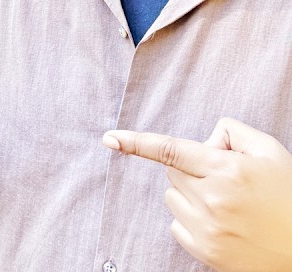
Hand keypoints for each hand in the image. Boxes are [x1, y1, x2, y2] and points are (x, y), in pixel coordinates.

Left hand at [105, 118, 291, 270]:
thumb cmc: (287, 196)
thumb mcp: (269, 153)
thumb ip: (233, 133)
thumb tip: (203, 138)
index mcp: (227, 170)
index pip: (171, 151)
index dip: (137, 142)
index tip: (110, 138)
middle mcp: (212, 199)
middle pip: (172, 172)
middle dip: (191, 169)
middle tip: (225, 179)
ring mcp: (206, 228)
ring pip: (172, 197)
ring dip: (190, 194)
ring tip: (225, 204)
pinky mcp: (203, 250)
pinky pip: (176, 223)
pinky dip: (191, 219)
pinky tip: (220, 223)